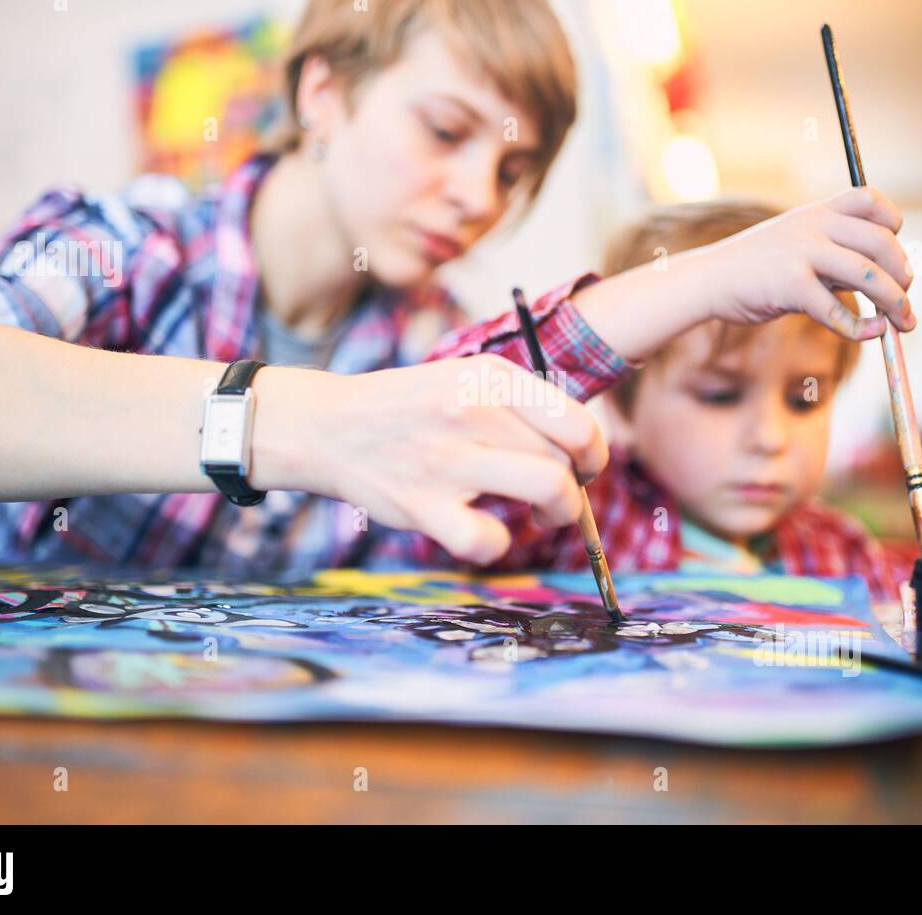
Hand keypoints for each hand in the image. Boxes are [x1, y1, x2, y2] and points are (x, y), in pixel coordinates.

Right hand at [249, 356, 606, 563]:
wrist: (328, 426)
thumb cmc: (409, 409)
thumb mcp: (464, 379)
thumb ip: (519, 404)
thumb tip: (583, 446)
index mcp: (489, 377)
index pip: (577, 422)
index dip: (592, 455)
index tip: (582, 469)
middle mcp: (472, 410)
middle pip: (564, 460)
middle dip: (573, 490)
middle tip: (555, 499)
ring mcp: (447, 458)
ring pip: (549, 489)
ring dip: (558, 514)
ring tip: (540, 516)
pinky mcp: (422, 504)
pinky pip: (488, 540)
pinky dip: (496, 544)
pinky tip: (482, 533)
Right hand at [689, 185, 915, 339]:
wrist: (708, 280)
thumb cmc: (753, 268)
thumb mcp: (794, 243)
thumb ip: (831, 253)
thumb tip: (879, 279)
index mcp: (816, 212)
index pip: (870, 201)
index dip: (893, 223)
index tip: (895, 251)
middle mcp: (813, 227)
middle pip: (881, 242)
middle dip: (904, 273)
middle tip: (906, 298)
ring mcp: (802, 255)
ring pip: (868, 276)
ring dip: (895, 302)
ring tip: (903, 323)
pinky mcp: (791, 287)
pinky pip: (837, 311)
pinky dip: (861, 328)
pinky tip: (871, 335)